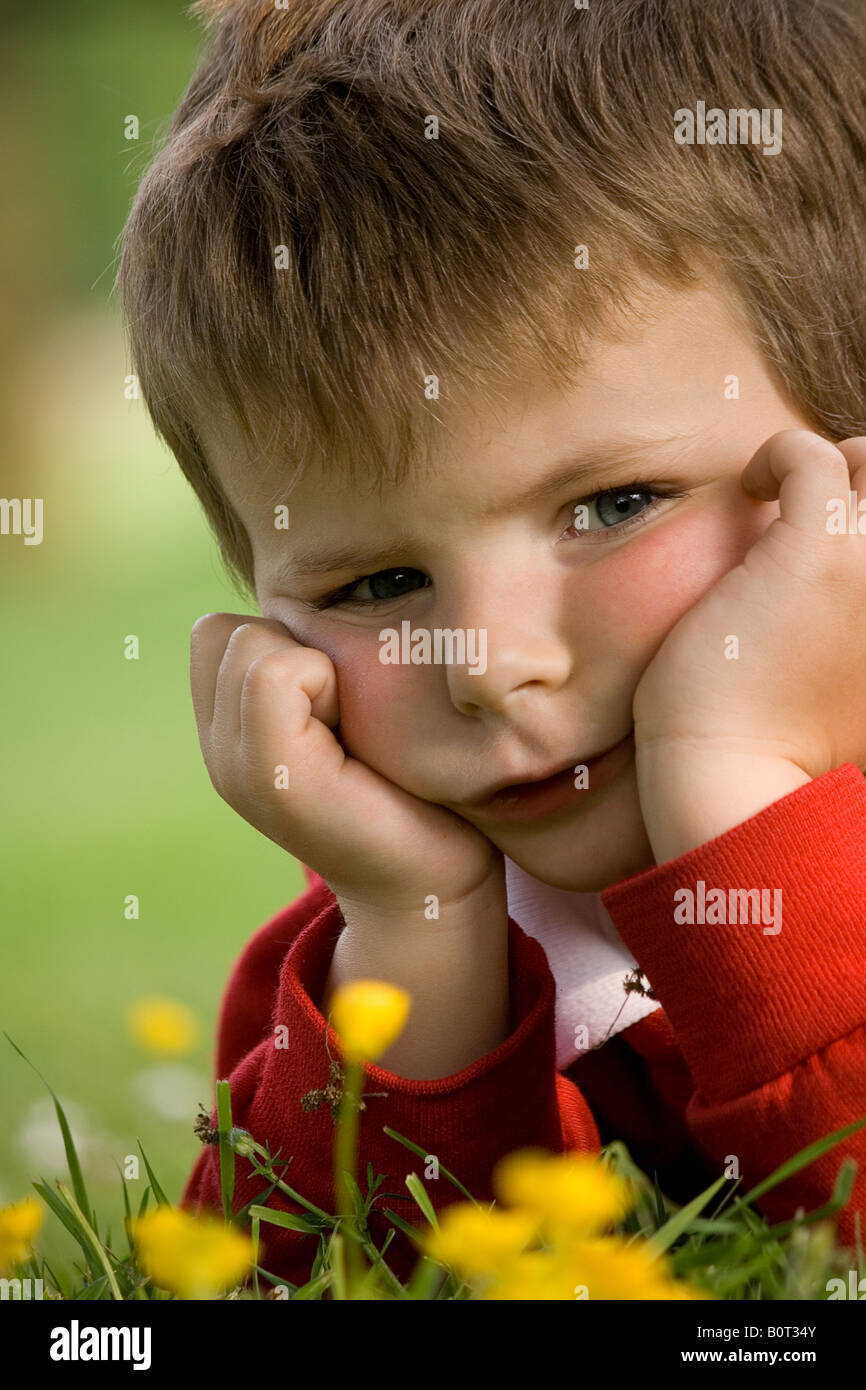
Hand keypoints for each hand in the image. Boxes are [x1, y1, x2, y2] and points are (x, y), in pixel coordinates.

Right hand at [189, 614, 502, 913]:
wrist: (434, 880)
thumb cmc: (412, 787)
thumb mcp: (350, 707)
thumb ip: (307, 661)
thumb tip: (306, 597)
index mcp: (229, 732)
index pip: (218, 629)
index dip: (286, 643)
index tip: (340, 702)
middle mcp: (218, 751)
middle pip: (227, 630)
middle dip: (298, 650)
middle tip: (349, 718)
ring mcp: (233, 768)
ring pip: (250, 643)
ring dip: (319, 667)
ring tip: (353, 730)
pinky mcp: (269, 777)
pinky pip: (274, 672)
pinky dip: (326, 682)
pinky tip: (357, 739)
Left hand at [631, 431, 865, 860]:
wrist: (734, 778)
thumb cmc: (789, 737)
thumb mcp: (856, 667)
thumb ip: (861, 608)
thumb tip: (848, 546)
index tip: (851, 523)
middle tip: (819, 506)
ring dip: (832, 468)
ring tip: (785, 501)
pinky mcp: (816, 549)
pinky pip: (809, 456)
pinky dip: (778, 456)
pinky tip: (752, 488)